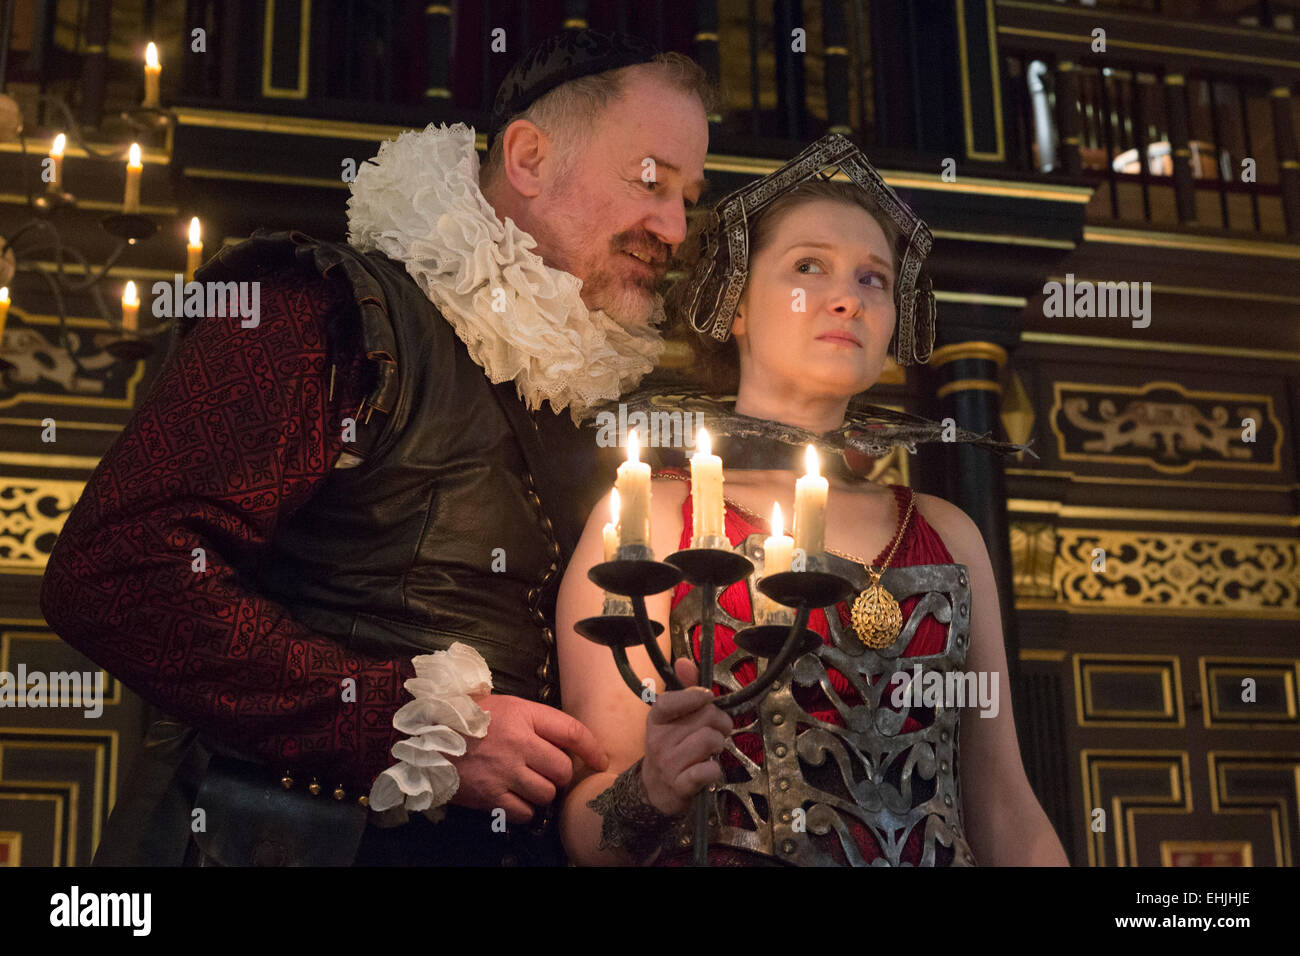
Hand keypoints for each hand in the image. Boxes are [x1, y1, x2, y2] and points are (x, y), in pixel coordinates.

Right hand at [449, 695, 608, 822]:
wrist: (426, 737)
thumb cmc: (469, 719)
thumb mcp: (505, 706)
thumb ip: (535, 720)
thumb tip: (566, 740)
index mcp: (524, 715)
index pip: (573, 732)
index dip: (592, 748)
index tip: (600, 760)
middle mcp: (519, 744)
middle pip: (563, 769)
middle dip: (560, 773)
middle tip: (547, 771)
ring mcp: (504, 772)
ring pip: (547, 794)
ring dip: (542, 792)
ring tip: (528, 784)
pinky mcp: (490, 796)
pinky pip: (525, 813)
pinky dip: (524, 810)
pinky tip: (514, 798)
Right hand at [640, 657, 732, 815]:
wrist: (657, 789)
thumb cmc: (671, 748)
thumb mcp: (672, 718)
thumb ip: (683, 690)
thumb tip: (683, 662)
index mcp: (656, 719)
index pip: (670, 701)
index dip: (694, 695)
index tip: (707, 697)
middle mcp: (659, 740)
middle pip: (705, 717)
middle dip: (720, 722)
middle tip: (718, 730)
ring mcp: (668, 763)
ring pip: (711, 740)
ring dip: (720, 745)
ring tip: (713, 750)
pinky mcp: (680, 785)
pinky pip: (708, 770)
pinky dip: (715, 769)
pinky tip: (709, 768)